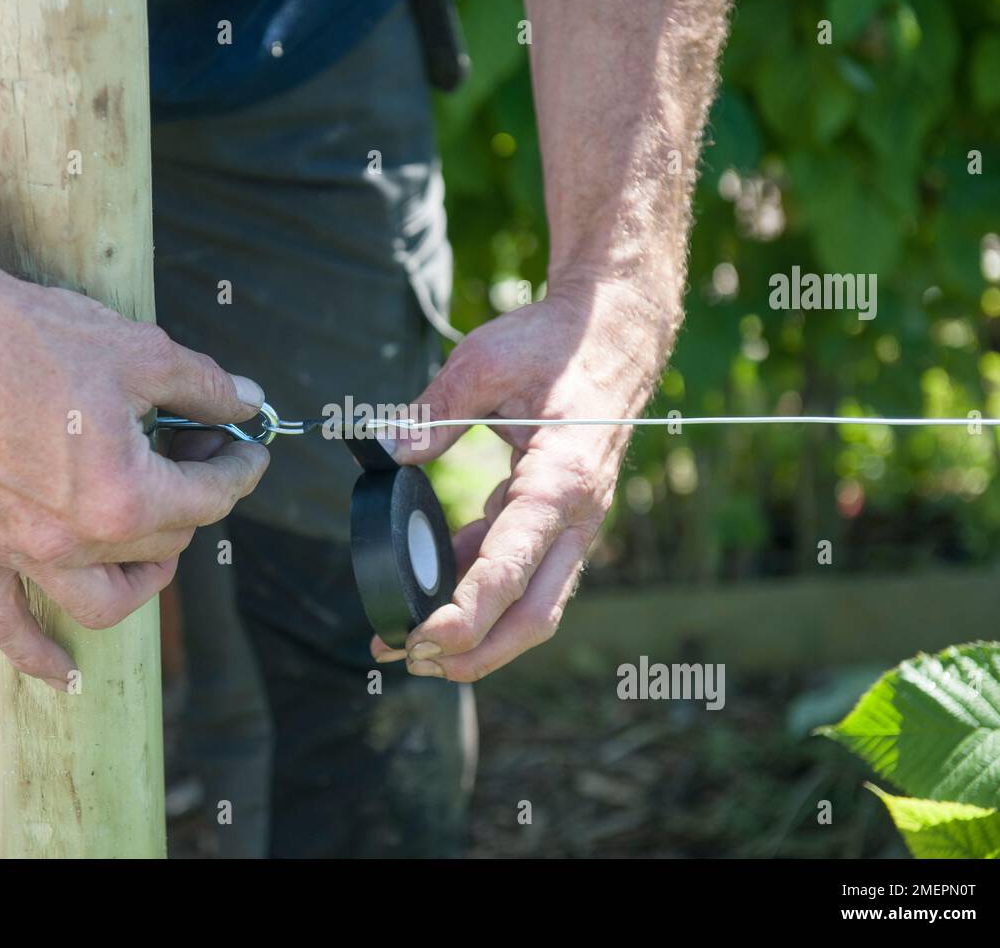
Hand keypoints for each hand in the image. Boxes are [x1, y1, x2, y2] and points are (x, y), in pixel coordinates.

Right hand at [0, 261, 268, 689]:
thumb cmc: (37, 337)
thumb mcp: (143, 353)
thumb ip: (205, 387)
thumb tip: (249, 401)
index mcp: (126, 497)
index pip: (211, 500)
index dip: (240, 469)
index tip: (247, 450)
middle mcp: (74, 540)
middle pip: (166, 543)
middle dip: (194, 502)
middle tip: (192, 457)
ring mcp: (19, 550)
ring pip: (103, 600)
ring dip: (142, 582)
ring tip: (156, 550)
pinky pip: (4, 619)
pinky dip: (36, 650)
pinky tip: (63, 672)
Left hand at [373, 280, 673, 681]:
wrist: (613, 339)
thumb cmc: (553, 347)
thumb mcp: (485, 363)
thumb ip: (434, 412)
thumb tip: (387, 450)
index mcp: (561, 481)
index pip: (511, 566)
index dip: (467, 611)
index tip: (423, 637)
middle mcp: (575, 517)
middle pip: (532, 614)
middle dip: (475, 651)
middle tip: (412, 660)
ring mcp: (569, 525)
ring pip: (530, 605)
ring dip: (476, 635)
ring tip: (407, 646)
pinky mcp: (554, 521)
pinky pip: (518, 573)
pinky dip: (477, 592)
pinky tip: (429, 595)